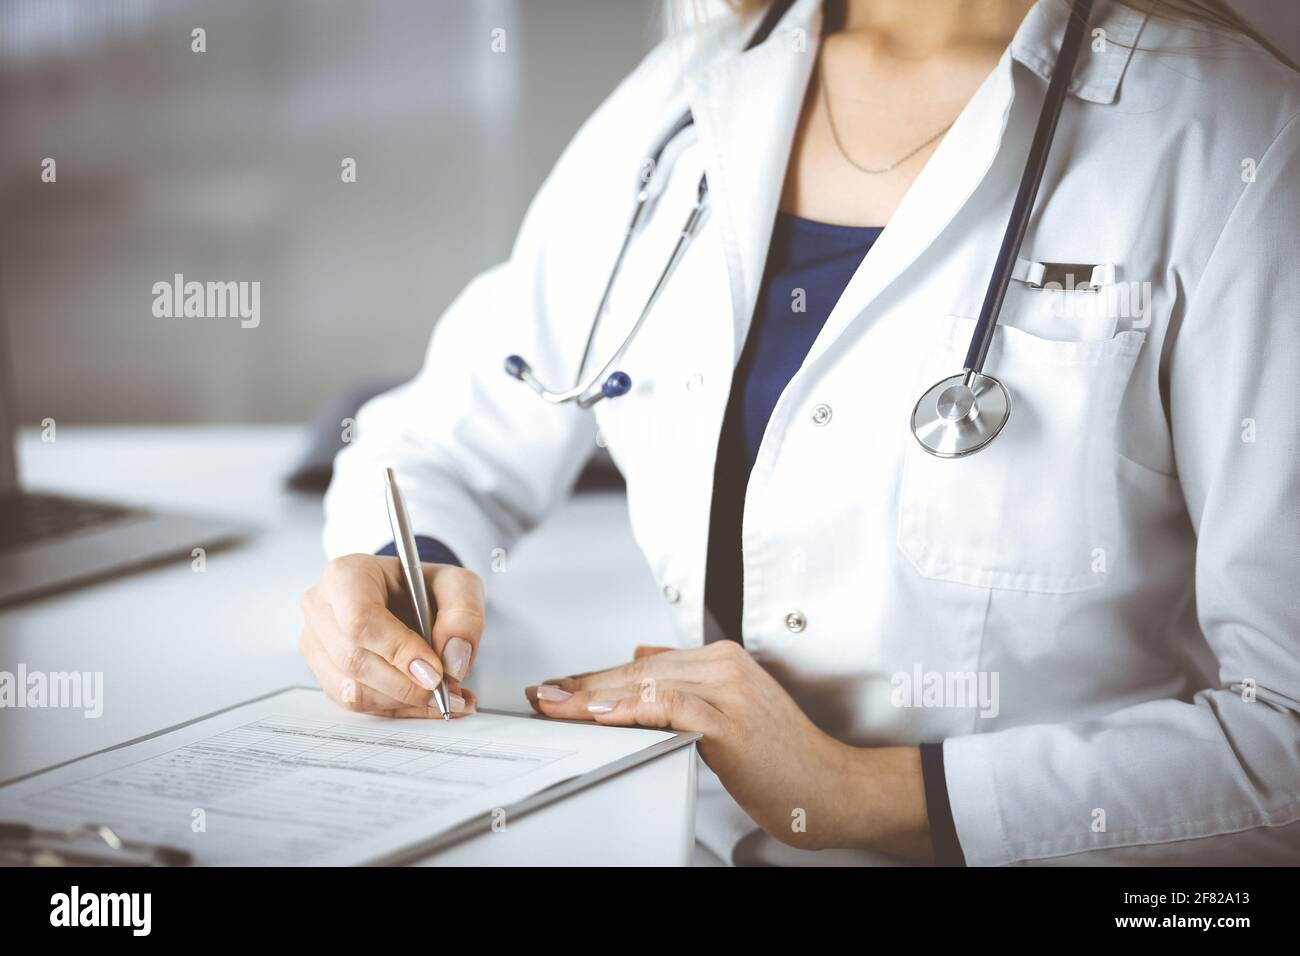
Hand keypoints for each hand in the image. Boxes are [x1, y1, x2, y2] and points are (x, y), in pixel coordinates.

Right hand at [299, 554, 483, 717]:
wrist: (409, 598)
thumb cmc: (425, 587)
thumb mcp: (458, 585)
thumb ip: (463, 615)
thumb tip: (452, 660)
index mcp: (347, 575)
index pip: (360, 620)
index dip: (398, 651)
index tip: (434, 671)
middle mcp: (321, 607)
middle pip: (354, 660)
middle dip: (406, 685)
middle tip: (448, 690)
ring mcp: (317, 643)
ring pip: (352, 690)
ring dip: (403, 701)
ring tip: (444, 695)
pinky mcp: (324, 672)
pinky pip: (356, 704)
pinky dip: (397, 708)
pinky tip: (426, 701)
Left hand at [525, 641, 930, 857]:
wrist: (831, 788)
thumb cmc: (783, 760)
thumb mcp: (730, 714)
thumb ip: (688, 686)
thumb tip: (640, 663)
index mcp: (722, 660)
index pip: (642, 663)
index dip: (595, 676)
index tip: (558, 688)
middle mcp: (723, 665)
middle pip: (636, 670)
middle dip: (583, 684)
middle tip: (543, 694)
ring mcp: (728, 688)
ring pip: (645, 683)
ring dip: (593, 696)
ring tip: (556, 705)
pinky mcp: (730, 719)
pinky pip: (669, 706)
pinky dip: (630, 708)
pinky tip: (601, 715)